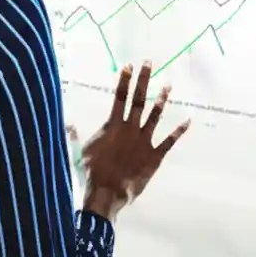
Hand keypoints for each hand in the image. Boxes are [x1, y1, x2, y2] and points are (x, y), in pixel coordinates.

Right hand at [80, 62, 189, 220]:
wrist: (107, 193)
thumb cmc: (91, 173)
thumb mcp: (80, 151)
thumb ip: (75, 135)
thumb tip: (67, 123)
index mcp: (113, 126)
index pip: (119, 97)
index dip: (124, 80)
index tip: (129, 65)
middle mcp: (130, 129)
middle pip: (138, 100)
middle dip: (143, 80)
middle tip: (148, 63)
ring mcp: (144, 141)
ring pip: (155, 116)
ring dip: (161, 100)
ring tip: (168, 85)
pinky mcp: (154, 156)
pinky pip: (169, 141)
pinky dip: (179, 132)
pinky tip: (187, 121)